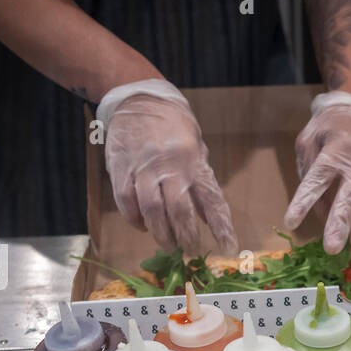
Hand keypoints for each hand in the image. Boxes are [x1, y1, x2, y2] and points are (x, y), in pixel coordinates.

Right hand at [98, 79, 236, 253]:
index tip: (230, 248)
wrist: (139, 98)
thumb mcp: (196, 150)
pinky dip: (135, 220)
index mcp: (194, 162)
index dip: (221, 227)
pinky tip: (143, 226)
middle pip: (180, 212)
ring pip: (152, 211)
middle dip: (187, 238)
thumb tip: (207, 218)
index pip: (212, 201)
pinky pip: (127, 203)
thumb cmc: (173, 128)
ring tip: (169, 245)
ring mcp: (143, 169)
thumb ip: (200, 183)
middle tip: (191, 252)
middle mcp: (170, 167)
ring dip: (162, 234)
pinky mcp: (120, 169)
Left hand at [284, 92, 350, 253]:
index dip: (302, 202)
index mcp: (331, 155)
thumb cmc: (327, 129)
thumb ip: (310, 175)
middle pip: (346, 197)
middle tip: (333, 247)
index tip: (291, 222)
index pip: (315, 182)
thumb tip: (320, 213)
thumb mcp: (308, 143)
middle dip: (340, 223)